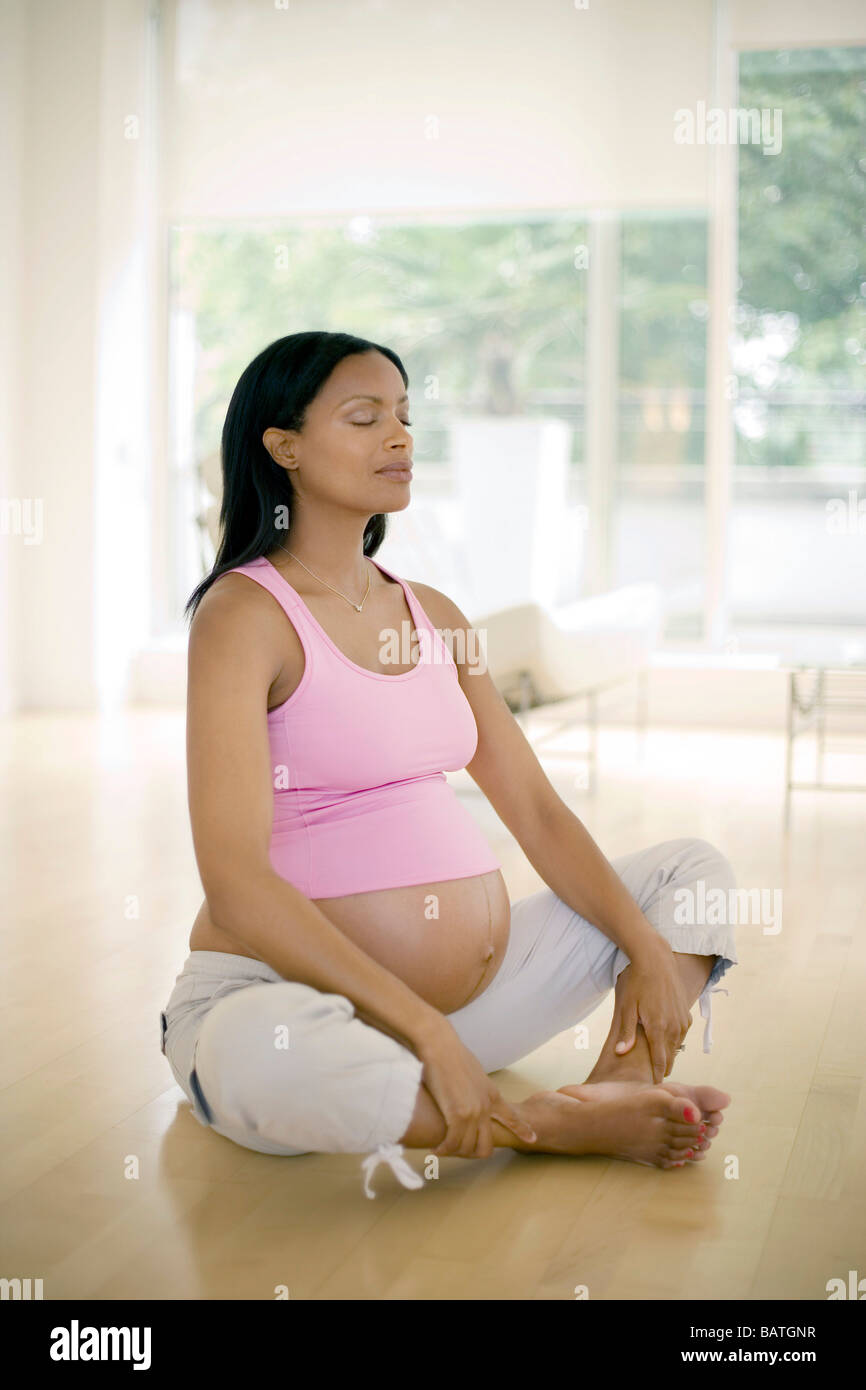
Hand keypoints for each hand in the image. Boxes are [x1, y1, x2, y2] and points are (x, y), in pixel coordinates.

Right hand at [414, 1015, 537, 1158]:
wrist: (441, 1046)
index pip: (512, 1118)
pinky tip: (436, 1148)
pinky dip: (443, 1149)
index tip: (532, 1139)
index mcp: (492, 1095)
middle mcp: (487, 1107)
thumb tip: (469, 1091)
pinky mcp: (458, 1115)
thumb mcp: (473, 1072)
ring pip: (468, 1148)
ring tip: (442, 1149)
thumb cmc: (451, 1054)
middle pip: (486, 1145)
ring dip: (455, 1152)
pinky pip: (453, 1143)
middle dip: (473, 1153)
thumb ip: (476, 1087)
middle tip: (458, 1151)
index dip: (522, 1130)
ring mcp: (474, 1112)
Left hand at [612, 942, 692, 1082]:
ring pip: (676, 1046)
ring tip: (659, 1065)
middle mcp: (674, 1027)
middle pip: (670, 1057)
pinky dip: (673, 1041)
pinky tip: (665, 1042)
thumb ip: (626, 1032)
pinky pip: (681, 1034)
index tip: (652, 1089)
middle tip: (653, 1081)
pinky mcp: (686, 1014)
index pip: (660, 1061)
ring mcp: (682, 1020)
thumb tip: (621, 1053)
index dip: (657, 1076)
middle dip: (663, 1069)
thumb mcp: (627, 1007)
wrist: (656, 960)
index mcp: (658, 1028)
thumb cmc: (637, 982)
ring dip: (668, 1055)